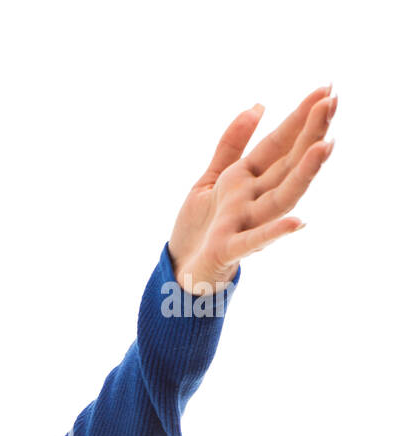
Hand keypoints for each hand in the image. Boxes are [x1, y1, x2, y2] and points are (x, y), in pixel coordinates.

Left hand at [168, 85, 337, 295]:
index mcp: (247, 179)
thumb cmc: (199, 226)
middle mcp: (254, 199)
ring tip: (324, 146)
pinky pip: (254, 240)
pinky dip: (274, 232)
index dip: (299, 118)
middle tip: (334, 102)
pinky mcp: (228, 248)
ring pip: (280, 197)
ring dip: (302, 174)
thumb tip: (258, 106)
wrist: (179, 268)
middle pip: (286, 164)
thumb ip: (231, 144)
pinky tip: (297, 223)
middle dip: (309, 134)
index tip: (326, 90)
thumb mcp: (211, 178)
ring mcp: (245, 223)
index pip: (278, 144)